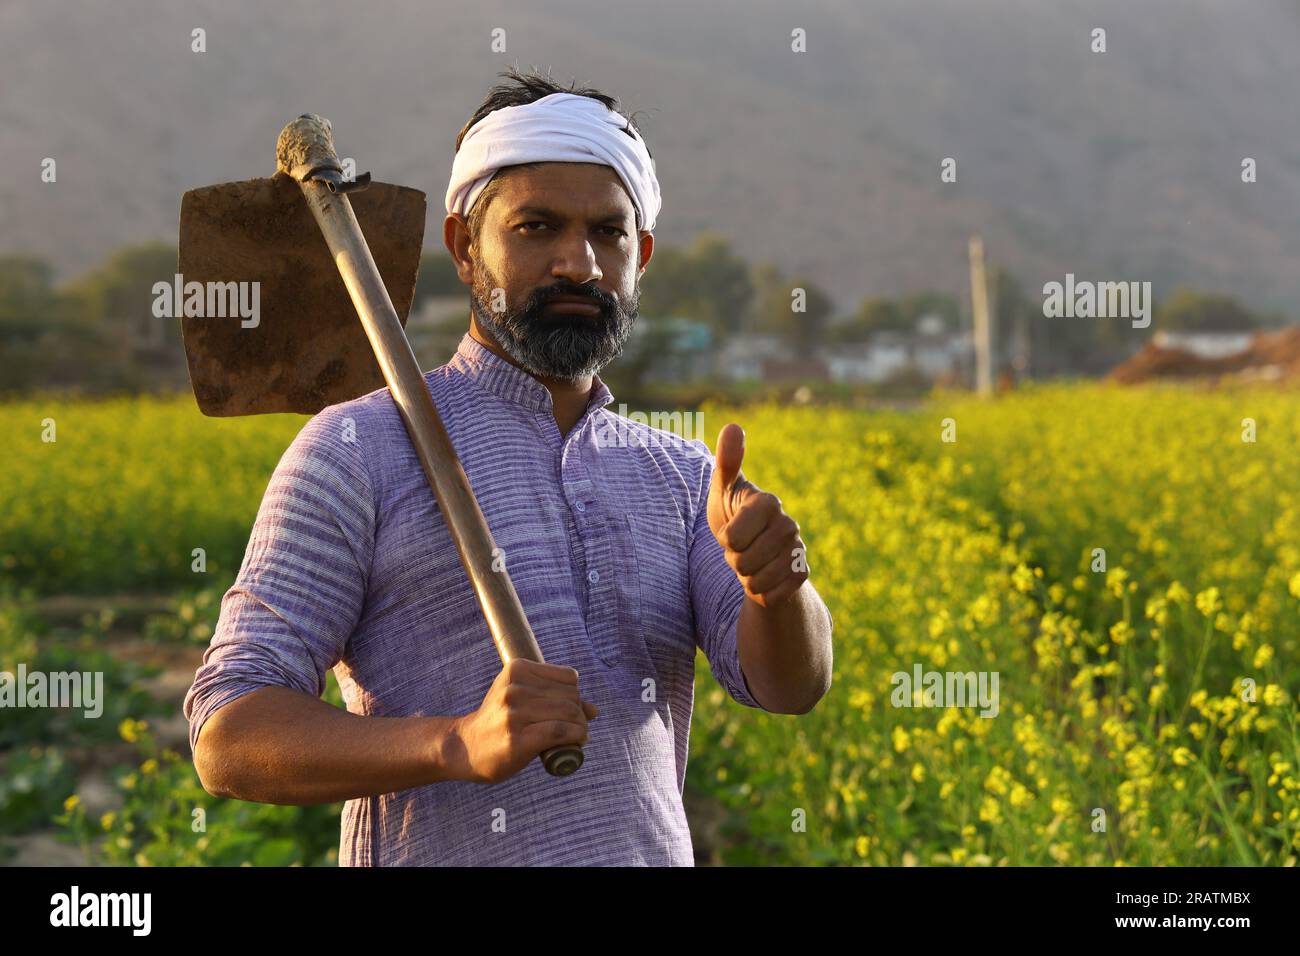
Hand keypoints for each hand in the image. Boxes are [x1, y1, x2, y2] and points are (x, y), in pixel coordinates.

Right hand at [453, 659, 597, 784]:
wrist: (465, 747)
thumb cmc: (500, 722)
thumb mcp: (523, 700)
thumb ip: (556, 700)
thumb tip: (594, 710)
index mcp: (517, 669)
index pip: (569, 677)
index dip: (575, 695)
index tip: (570, 710)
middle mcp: (515, 688)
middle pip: (570, 696)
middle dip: (580, 714)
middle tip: (576, 728)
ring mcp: (514, 713)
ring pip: (569, 713)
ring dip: (581, 727)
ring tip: (577, 736)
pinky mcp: (517, 738)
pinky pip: (561, 732)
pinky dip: (576, 737)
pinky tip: (577, 742)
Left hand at [706, 423, 808, 607]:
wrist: (754, 551)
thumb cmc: (732, 515)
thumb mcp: (723, 489)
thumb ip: (727, 460)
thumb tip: (733, 426)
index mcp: (768, 502)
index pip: (733, 539)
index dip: (725, 540)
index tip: (732, 528)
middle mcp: (789, 524)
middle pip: (742, 562)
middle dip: (734, 560)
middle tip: (742, 547)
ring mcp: (798, 550)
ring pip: (755, 581)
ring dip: (746, 576)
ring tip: (752, 560)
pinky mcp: (802, 574)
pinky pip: (769, 595)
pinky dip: (760, 592)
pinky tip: (765, 576)